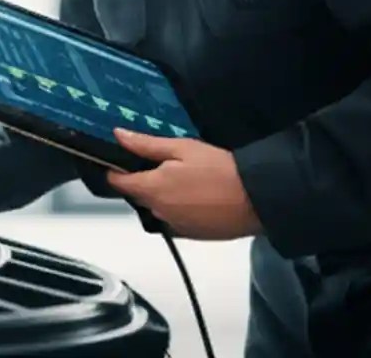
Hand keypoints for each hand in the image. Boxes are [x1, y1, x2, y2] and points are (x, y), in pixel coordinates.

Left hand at [107, 128, 261, 240]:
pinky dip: (178, 208)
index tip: (120, 160)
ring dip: (162, 195)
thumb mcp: (182, 148)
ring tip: (186, 179)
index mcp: (152, 189)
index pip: (118, 183)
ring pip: (157, 207)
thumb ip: (146, 144)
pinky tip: (197, 196)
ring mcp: (174, 226)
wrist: (256, 199)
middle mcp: (158, 211)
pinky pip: (174, 219)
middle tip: (166, 163)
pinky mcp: (190, 235)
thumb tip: (118, 135)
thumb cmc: (220, 169)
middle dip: (144, 180)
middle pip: (138, 195)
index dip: (115, 170)